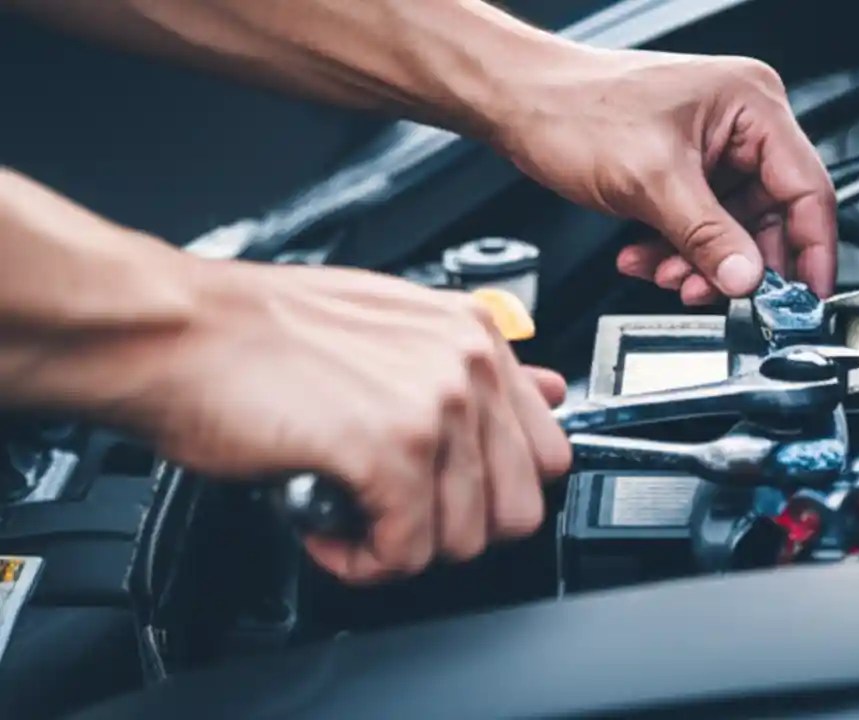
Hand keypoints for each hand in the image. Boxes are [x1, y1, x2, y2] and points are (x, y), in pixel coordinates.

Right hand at [127, 261, 571, 584]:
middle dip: (454, 531)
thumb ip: (473, 368)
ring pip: (466, 540)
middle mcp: (467, 365)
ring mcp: (434, 407)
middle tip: (395, 515)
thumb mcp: (392, 327)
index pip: (549, 453)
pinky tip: (325, 528)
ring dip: (403, 547)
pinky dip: (364, 563)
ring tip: (349, 513)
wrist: (177, 332)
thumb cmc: (263, 333)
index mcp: (475, 334)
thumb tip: (545, 392)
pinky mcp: (388, 451)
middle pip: (518, 509)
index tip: (442, 494)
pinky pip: (408, 554)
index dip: (493, 492)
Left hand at [494, 49, 836, 303]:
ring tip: (662, 274)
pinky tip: (644, 257)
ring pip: (730, 230)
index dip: (810, 250)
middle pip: (768, 216)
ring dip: (696, 262)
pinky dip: (674, 250)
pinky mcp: (685, 171)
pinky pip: (699, 226)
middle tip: (709, 292)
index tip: (803, 297)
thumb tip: (749, 278)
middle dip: (734, 262)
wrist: (520, 103)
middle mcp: (741, 123)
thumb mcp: (653, 182)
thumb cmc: (577, 109)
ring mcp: (713, 148)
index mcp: (752, 106)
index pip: (806, 189)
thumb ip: (708, 237)